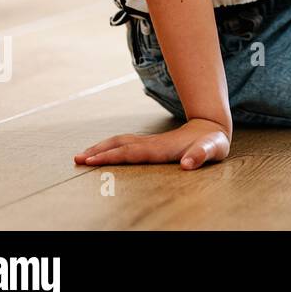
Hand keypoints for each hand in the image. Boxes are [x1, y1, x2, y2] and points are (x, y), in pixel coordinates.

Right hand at [73, 118, 230, 170]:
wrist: (213, 127)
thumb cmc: (212, 143)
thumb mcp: (213, 150)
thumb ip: (201, 156)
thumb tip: (188, 164)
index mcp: (161, 148)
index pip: (131, 152)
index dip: (112, 157)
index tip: (92, 160)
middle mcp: (152, 144)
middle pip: (120, 145)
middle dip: (98, 151)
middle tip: (77, 159)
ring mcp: (150, 143)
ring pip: (120, 143)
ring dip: (100, 148)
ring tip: (81, 155)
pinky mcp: (150, 144)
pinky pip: (125, 145)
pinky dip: (110, 148)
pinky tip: (101, 153)